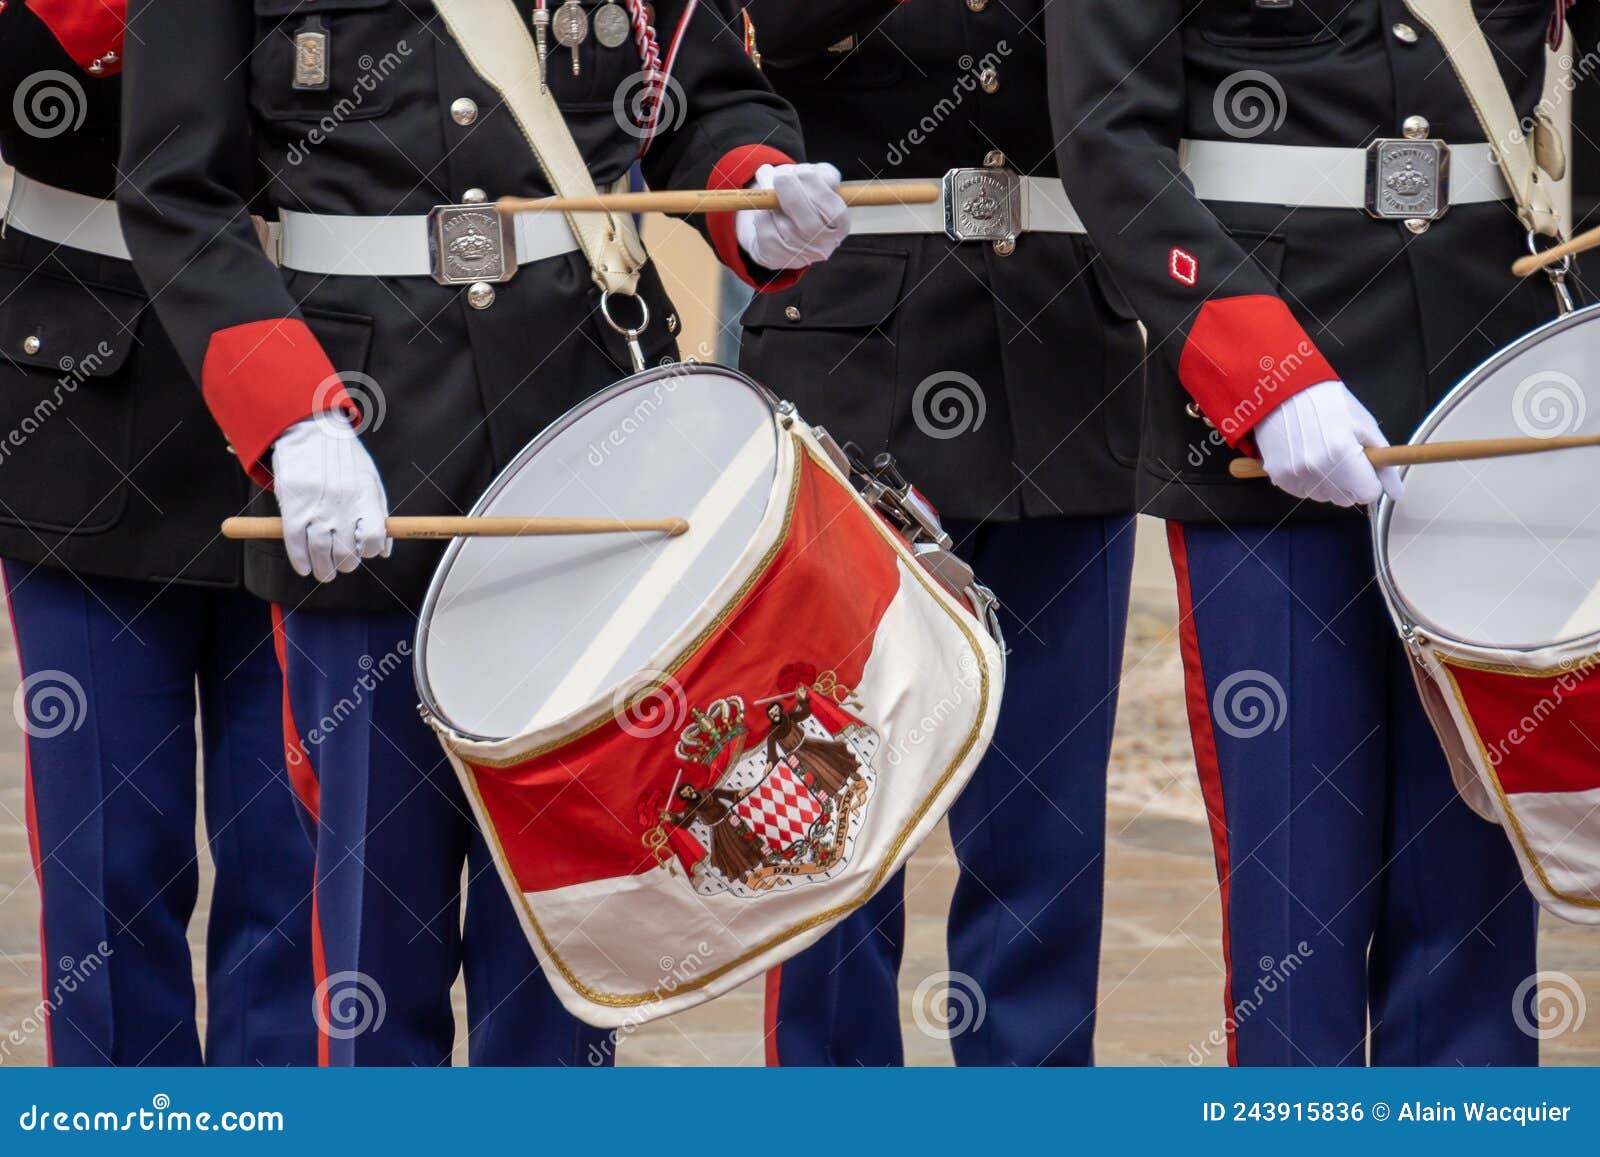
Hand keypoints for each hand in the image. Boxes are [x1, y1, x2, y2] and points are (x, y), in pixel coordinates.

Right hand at [271, 411, 390, 581]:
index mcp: (365, 496)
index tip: (365, 551)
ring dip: (323, 569)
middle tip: (342, 565)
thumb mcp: (371, 481)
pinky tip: (304, 567)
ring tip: (325, 573)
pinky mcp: (293, 507)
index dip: (371, 550)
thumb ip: (379, 515)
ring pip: (321, 552)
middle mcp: (342, 504)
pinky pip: (296, 543)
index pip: (374, 538)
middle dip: (345, 564)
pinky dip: (301, 560)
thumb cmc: (343, 458)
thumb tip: (385, 551)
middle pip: (347, 551)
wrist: (311, 432)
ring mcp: (316, 507)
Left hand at [735, 162, 847, 269]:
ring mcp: (799, 255)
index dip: (816, 190)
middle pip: (809, 226)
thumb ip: (824, 174)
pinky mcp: (775, 257)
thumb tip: (815, 175)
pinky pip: (766, 232)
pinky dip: (761, 214)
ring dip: (771, 199)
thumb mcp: (820, 180)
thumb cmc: (805, 194)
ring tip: (767, 182)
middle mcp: (823, 245)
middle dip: (792, 194)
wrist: (781, 220)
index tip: (801, 171)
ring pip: (783, 226)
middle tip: (780, 175)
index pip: (834, 212)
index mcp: (840, 226)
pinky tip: (764, 206)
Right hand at [1252, 380, 1403, 506]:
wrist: (1285, 391)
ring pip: (1324, 497)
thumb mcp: (1365, 426)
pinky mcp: (1279, 477)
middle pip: (1346, 499)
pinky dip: (1308, 480)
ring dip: (1328, 483)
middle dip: (1350, 483)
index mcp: (1342, 454)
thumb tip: (1396, 491)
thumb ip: (1384, 461)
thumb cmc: (1327, 403)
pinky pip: (1303, 492)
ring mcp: (1295, 475)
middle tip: (1344, 458)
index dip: (1371, 480)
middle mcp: (1317, 469)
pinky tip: (1306, 458)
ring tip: (1322, 454)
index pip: (1368, 493)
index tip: (1365, 467)